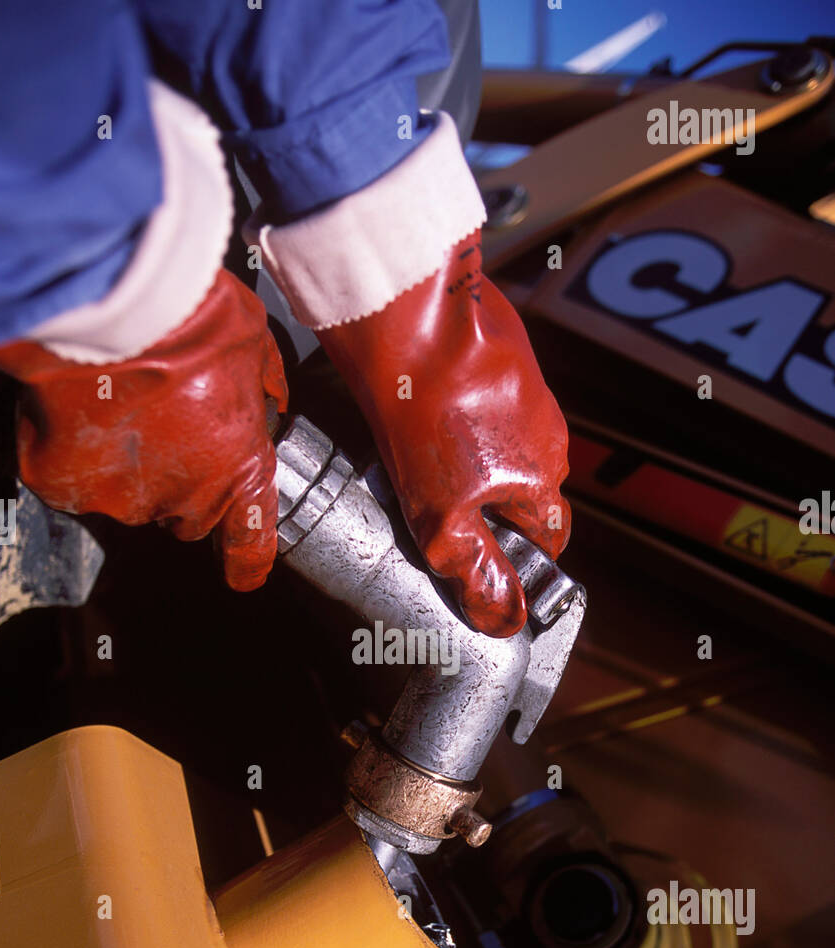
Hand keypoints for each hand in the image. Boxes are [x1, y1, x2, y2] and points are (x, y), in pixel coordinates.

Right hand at [0, 270, 287, 590]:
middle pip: (185, 515)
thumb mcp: (254, 341)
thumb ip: (264, 383)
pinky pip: (74, 479)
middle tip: (167, 422)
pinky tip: (82, 412)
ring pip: (129, 496)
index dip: (246, 563)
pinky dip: (78, 453)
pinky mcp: (67, 485)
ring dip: (129, 463)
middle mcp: (184, 499)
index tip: (244, 573)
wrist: (113, 300)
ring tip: (123, 404)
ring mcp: (122, 499)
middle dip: (181, 479)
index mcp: (239, 472)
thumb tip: (270, 396)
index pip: (249, 546)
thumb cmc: (191, 316)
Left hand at [318, 235, 569, 636]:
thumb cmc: (431, 411)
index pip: (548, 537)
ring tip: (415, 456)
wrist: (411, 314)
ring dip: (468, 454)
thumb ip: (476, 573)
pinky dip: (453, 411)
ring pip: (500, 440)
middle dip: (485, 501)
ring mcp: (525, 386)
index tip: (487, 563)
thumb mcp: (444, 519)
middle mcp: (547, 431)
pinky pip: (480, 397)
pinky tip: (413, 412)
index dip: (516, 556)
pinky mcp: (496, 349)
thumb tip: (505, 622)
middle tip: (433, 504)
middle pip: (522, 487)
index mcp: (544, 477)